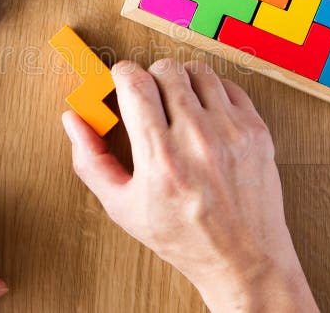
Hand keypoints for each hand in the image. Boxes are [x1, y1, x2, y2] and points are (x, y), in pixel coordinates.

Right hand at [62, 59, 317, 312]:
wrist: (243, 259)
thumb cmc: (183, 237)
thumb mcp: (123, 207)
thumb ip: (91, 160)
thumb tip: (73, 119)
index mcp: (160, 159)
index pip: (135, 83)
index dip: (121, 74)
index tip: (120, 80)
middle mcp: (198, 140)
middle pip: (166, 70)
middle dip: (150, 77)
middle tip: (149, 98)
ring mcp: (232, 132)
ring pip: (198, 71)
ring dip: (182, 80)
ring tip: (177, 104)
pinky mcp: (256, 131)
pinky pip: (229, 86)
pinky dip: (212, 92)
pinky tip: (205, 113)